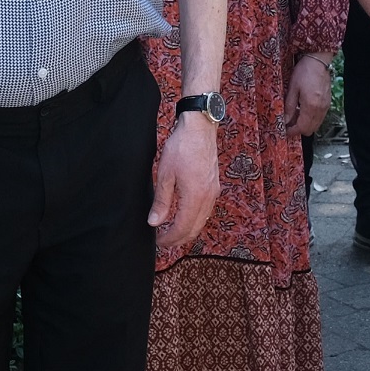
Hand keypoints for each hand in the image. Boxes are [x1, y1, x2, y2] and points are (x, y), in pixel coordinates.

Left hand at [149, 111, 220, 247]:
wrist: (200, 127)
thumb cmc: (181, 147)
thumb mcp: (165, 175)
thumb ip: (161, 201)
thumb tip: (155, 222)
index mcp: (195, 197)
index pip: (182, 227)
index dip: (170, 239)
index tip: (158, 242)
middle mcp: (208, 198)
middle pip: (195, 229)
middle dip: (179, 239)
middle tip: (163, 243)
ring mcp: (214, 192)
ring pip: (202, 221)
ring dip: (187, 230)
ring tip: (172, 233)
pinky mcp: (214, 186)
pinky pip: (206, 211)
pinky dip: (195, 219)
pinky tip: (185, 217)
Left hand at [283, 55, 332, 136]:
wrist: (318, 61)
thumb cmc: (305, 71)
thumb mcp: (292, 88)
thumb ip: (289, 106)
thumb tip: (285, 120)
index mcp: (310, 106)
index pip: (301, 127)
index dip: (292, 131)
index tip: (285, 131)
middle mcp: (320, 109)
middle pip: (310, 130)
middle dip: (299, 130)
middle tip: (289, 124)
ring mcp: (325, 106)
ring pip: (316, 125)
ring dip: (305, 124)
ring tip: (295, 116)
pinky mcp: (327, 103)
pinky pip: (320, 118)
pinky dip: (311, 119)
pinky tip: (303, 111)